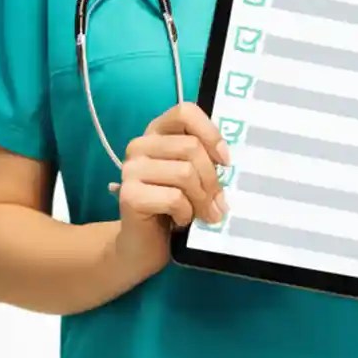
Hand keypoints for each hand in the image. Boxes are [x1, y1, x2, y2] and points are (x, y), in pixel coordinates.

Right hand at [111, 102, 230, 276]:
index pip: (185, 112)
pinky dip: (186, 213)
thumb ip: (204, 161)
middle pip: (191, 147)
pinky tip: (180, 220)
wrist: (141, 245)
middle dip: (212, 180)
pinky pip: (174, 198)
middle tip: (218, 204)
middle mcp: (140, 145)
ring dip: (202, 200)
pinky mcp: (129, 195)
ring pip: (185, 173)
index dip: (210, 133)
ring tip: (203, 215)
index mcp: (156, 133)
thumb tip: (228, 162)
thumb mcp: (192, 178)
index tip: (224, 161)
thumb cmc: (172, 208)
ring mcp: (131, 169)